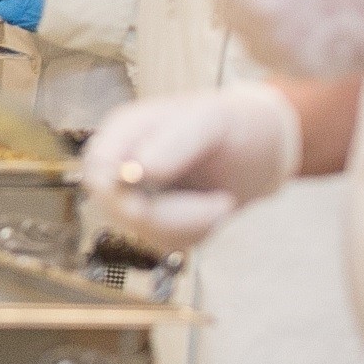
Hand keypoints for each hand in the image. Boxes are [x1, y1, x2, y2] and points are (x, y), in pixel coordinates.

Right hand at [78, 83, 301, 249]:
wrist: (265, 149)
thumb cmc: (237, 124)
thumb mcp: (213, 121)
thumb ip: (175, 140)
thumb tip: (136, 171)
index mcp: (125, 130)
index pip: (98, 168)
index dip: (122, 191)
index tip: (166, 194)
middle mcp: (123, 163)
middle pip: (119, 208)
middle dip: (173, 217)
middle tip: (222, 205)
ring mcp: (138, 194)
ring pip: (144, 232)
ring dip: (192, 226)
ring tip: (224, 202)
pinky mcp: (157, 222)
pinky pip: (166, 242)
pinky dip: (197, 233)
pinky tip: (214, 211)